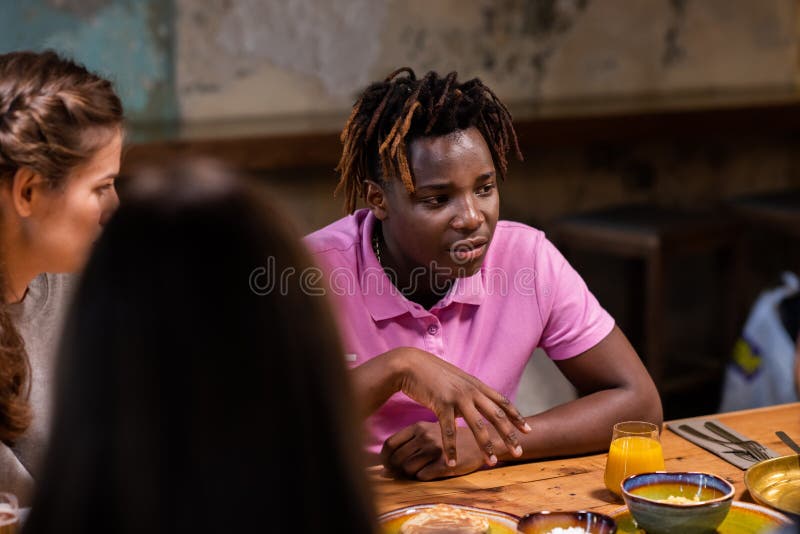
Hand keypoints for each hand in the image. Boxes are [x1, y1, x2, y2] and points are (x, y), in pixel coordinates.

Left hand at [381, 422, 486, 479]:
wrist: (480, 441)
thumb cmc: (448, 439)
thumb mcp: (428, 433)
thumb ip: (408, 444)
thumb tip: (383, 466)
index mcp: (417, 427)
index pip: (389, 444)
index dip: (384, 459)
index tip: (388, 466)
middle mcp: (424, 436)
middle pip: (396, 459)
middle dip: (395, 470)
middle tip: (402, 473)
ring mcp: (435, 449)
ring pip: (408, 469)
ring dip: (409, 474)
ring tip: (419, 471)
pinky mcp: (445, 463)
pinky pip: (423, 476)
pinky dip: (422, 477)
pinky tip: (431, 472)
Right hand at [387, 347, 528, 466]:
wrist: (410, 364)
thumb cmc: (432, 373)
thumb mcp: (456, 380)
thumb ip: (469, 392)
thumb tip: (477, 405)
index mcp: (476, 384)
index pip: (502, 401)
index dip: (516, 416)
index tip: (528, 430)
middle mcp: (471, 390)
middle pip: (496, 415)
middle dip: (509, 435)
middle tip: (519, 452)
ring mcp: (457, 396)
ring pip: (477, 425)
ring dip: (485, 445)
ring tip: (492, 462)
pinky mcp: (441, 404)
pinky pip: (449, 430)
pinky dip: (451, 448)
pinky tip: (452, 462)